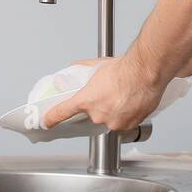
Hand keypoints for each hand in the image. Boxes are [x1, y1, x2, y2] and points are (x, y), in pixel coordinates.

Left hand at [42, 54, 165, 131]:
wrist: (145, 72)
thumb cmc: (125, 69)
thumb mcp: (97, 65)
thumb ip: (82, 69)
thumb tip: (74, 68)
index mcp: (87, 100)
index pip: (63, 112)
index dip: (52, 118)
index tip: (46, 122)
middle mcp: (98, 114)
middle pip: (92, 115)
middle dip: (99, 106)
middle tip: (109, 94)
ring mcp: (113, 122)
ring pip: (109, 120)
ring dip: (113, 111)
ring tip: (122, 96)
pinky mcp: (128, 125)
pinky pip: (123, 123)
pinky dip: (126, 116)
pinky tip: (130, 103)